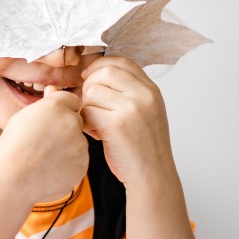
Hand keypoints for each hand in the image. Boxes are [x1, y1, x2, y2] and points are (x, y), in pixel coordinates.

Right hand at [0, 88, 88, 204]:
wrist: (12, 178)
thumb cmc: (12, 146)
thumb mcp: (23, 117)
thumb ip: (45, 104)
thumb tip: (54, 91)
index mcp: (56, 107)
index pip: (71, 100)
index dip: (60, 110)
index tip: (48, 121)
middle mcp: (72, 123)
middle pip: (76, 121)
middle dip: (65, 128)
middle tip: (42, 141)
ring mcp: (79, 145)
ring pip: (78, 142)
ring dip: (66, 147)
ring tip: (42, 157)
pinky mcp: (82, 165)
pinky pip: (78, 161)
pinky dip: (67, 164)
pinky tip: (48, 168)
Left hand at [78, 56, 174, 187]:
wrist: (152, 176)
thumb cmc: (142, 146)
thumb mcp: (144, 111)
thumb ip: (127, 92)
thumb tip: (93, 73)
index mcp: (151, 90)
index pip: (121, 62)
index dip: (99, 65)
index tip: (88, 76)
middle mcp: (145, 95)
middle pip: (103, 72)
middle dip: (88, 86)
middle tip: (89, 104)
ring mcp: (132, 108)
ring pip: (92, 91)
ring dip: (86, 106)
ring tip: (95, 122)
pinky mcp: (117, 124)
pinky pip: (87, 111)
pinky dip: (85, 121)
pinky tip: (94, 133)